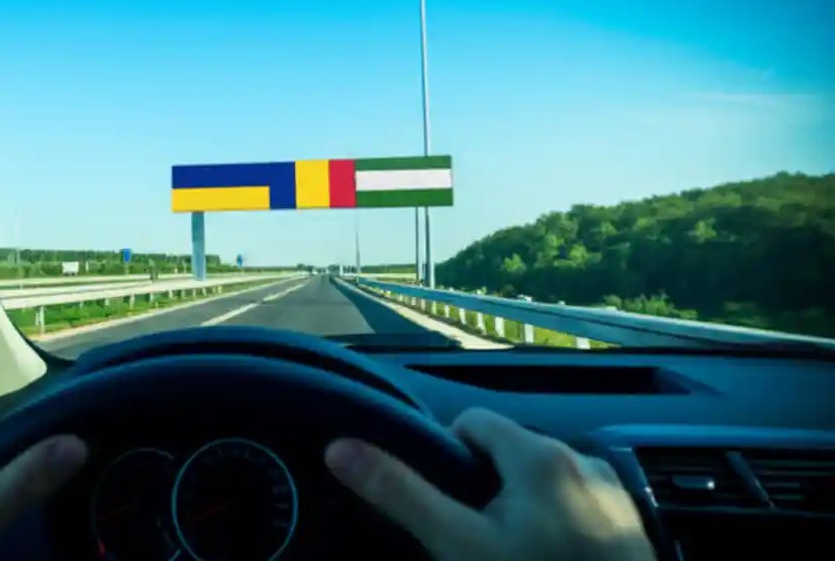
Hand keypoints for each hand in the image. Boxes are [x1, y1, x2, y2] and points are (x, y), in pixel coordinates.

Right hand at [325, 408, 654, 560]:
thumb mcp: (456, 544)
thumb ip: (400, 494)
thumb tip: (339, 448)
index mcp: (539, 454)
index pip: (473, 423)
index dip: (449, 459)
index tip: (447, 507)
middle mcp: (584, 461)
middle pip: (511, 455)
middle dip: (487, 490)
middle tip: (477, 543)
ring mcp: (614, 497)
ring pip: (546, 486)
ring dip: (524, 511)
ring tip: (516, 556)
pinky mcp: (633, 531)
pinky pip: (579, 512)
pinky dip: (559, 530)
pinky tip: (551, 560)